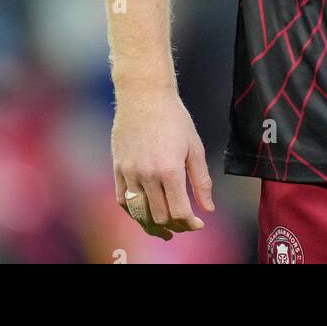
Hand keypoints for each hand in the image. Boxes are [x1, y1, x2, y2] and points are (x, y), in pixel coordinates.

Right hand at [112, 90, 214, 238]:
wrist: (144, 96)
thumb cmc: (174, 119)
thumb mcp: (194, 147)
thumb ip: (201, 181)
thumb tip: (208, 208)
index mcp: (170, 170)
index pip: (179, 212)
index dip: (190, 224)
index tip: (198, 224)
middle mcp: (147, 175)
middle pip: (159, 217)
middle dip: (175, 226)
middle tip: (184, 225)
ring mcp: (129, 173)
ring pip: (139, 214)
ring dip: (153, 226)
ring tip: (165, 229)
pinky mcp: (118, 169)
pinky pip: (122, 201)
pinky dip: (134, 212)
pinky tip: (145, 213)